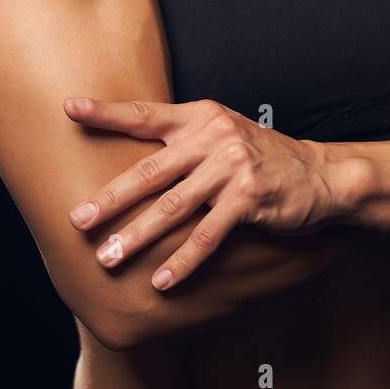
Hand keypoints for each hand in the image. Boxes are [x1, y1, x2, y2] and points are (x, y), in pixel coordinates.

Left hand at [64, 99, 349, 288]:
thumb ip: (183, 143)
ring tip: (109, 258)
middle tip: (77, 220)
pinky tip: (162, 280)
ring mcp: (232, 166)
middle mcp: (213, 136)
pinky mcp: (250, 198)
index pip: (144, 114)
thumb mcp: (223, 136)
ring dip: (137, 236)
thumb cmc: (262, 158)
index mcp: (200, 118)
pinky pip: (208, 234)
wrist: (320, 174)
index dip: (105, 112)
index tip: (69, 108)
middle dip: (110, 198)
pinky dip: (183, 260)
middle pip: (150, 170)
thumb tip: (130, 166)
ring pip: (173, 207)